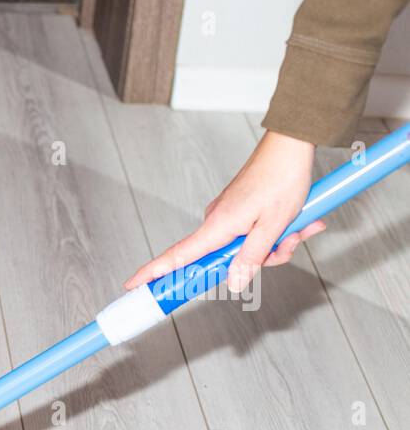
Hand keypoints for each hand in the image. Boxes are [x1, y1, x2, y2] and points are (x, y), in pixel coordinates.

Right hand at [125, 130, 324, 292]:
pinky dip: (275, 232)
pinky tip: (296, 223)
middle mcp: (217, 221)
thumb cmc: (281, 178)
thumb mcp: (272, 226)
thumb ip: (252, 257)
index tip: (133, 284)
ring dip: (274, 244)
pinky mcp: (240, 210)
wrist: (290, 145)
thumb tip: (233, 283)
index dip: (154, 272)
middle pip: (225, 259)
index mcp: (217, 226)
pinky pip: (253, 233)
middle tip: (287, 244)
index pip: (177, 256)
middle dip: (260, 259)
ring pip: (245, 247)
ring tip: (297, 228)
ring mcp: (228, 215)